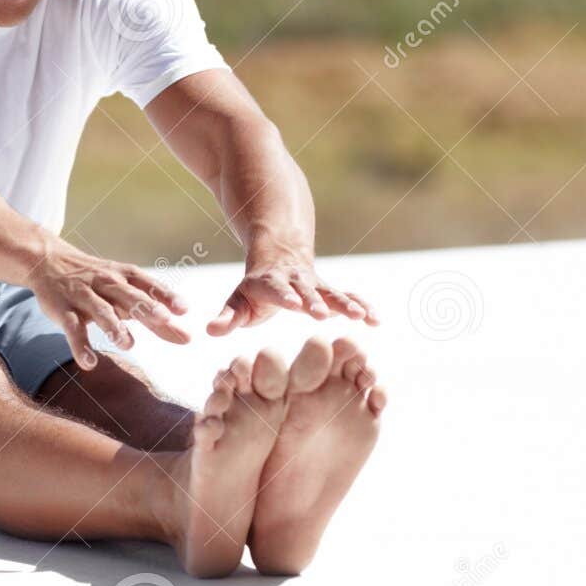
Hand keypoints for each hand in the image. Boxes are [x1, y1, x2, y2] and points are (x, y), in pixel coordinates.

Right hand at [24, 237, 191, 368]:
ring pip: (101, 310)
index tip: (184, 309)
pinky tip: (89, 363)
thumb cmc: (98, 283)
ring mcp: (83, 295)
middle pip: (127, 294)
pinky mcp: (62, 309)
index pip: (148, 284)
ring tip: (128, 345)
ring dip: (114, 326)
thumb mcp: (126, 295)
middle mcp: (105, 282)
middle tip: (164, 319)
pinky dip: (80, 345)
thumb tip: (187, 337)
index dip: (166, 295)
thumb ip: (155, 319)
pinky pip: (72, 327)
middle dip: (145, 306)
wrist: (49, 262)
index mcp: (124, 276)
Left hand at [208, 243, 378, 334]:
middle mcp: (294, 282)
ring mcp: (314, 285)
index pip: (276, 290)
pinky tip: (377, 319)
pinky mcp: (329, 290)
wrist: (279, 254)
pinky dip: (362, 306)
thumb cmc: (255, 288)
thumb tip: (209, 331)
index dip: (285, 296)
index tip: (294, 305)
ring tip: (361, 317)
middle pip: (306, 291)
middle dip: (315, 302)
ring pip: (331, 293)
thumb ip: (227, 317)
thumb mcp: (237, 300)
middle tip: (323, 314)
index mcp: (269, 283)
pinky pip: (347, 297)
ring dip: (346, 304)